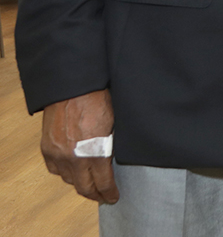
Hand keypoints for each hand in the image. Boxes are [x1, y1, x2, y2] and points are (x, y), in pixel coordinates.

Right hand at [41, 89, 117, 203]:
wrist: (73, 87)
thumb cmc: (99, 100)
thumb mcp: (113, 126)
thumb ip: (110, 147)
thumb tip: (111, 160)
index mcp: (95, 153)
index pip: (102, 183)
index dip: (108, 193)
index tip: (113, 197)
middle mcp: (74, 158)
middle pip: (83, 188)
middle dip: (95, 194)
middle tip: (103, 196)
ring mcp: (58, 154)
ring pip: (68, 179)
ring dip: (79, 182)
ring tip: (89, 182)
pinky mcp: (46, 148)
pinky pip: (55, 168)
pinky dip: (64, 171)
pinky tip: (72, 169)